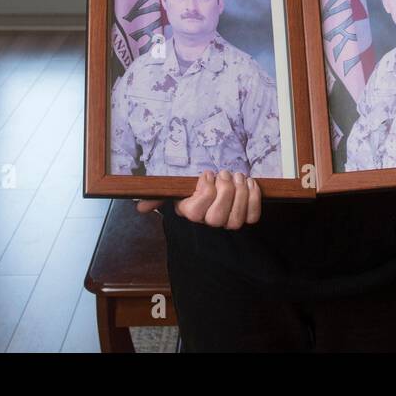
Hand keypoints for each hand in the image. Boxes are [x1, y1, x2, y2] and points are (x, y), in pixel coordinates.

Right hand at [134, 169, 260, 228]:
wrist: (216, 186)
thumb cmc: (194, 186)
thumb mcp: (174, 188)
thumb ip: (157, 195)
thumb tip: (140, 207)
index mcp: (190, 213)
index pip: (196, 213)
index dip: (205, 192)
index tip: (207, 174)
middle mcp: (209, 222)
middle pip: (218, 218)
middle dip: (223, 192)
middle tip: (223, 173)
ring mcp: (228, 222)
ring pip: (237, 218)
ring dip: (240, 193)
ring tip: (236, 176)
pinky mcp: (246, 217)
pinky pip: (253, 216)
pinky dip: (254, 198)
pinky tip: (250, 182)